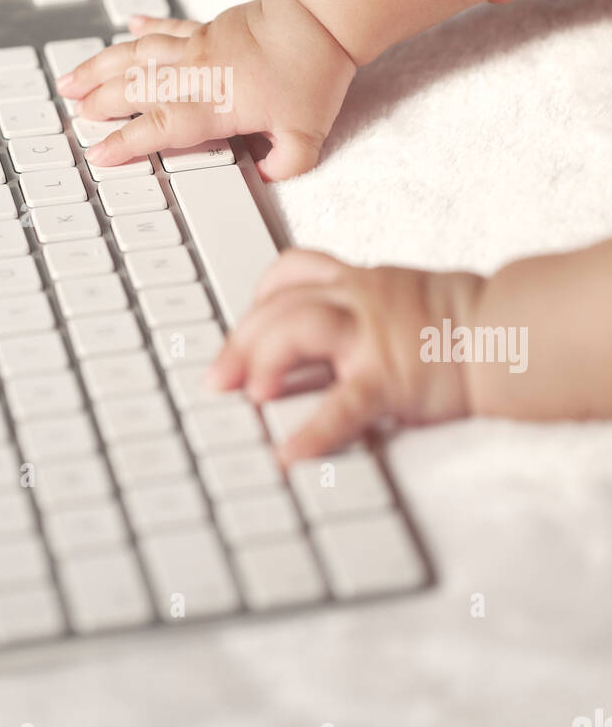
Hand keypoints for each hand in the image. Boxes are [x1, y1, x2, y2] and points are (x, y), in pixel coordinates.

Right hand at [58, 0, 355, 180]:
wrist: (318, 19)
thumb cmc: (311, 73)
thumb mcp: (307, 136)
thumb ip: (284, 164)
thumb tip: (266, 177)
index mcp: (213, 104)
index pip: (158, 128)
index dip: (124, 142)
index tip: (98, 154)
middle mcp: (196, 74)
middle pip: (135, 89)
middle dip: (99, 103)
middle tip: (73, 114)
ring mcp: (197, 46)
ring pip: (137, 55)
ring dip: (101, 66)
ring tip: (72, 77)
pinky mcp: (206, 27)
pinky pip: (166, 26)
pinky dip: (145, 26)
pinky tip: (127, 24)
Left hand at [208, 248, 481, 460]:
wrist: (507, 335)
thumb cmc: (456, 323)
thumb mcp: (397, 299)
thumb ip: (353, 313)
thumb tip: (306, 348)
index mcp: (357, 282)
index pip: (291, 272)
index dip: (257, 300)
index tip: (240, 332)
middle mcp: (358, 299)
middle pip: (281, 302)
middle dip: (242, 339)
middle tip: (219, 379)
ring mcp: (372, 336)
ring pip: (300, 325)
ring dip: (265, 357)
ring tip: (251, 395)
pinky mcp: (390, 377)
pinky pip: (343, 403)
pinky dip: (312, 430)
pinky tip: (289, 454)